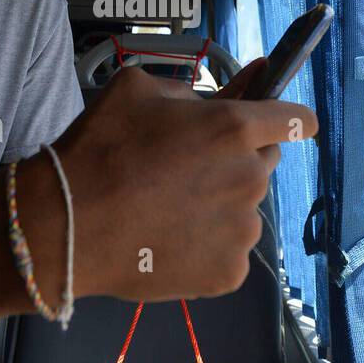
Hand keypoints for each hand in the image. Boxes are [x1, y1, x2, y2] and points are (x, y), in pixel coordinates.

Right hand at [54, 64, 316, 301]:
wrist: (66, 226)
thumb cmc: (99, 149)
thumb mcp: (137, 89)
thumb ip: (190, 91)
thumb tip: (229, 90)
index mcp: (234, 128)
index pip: (296, 119)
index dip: (289, 117)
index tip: (281, 123)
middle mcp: (249, 178)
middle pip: (266, 163)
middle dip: (239, 159)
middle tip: (190, 168)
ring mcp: (243, 231)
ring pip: (245, 209)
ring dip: (222, 205)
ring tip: (169, 210)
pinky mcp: (229, 273)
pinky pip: (229, 251)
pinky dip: (208, 246)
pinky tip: (169, 241)